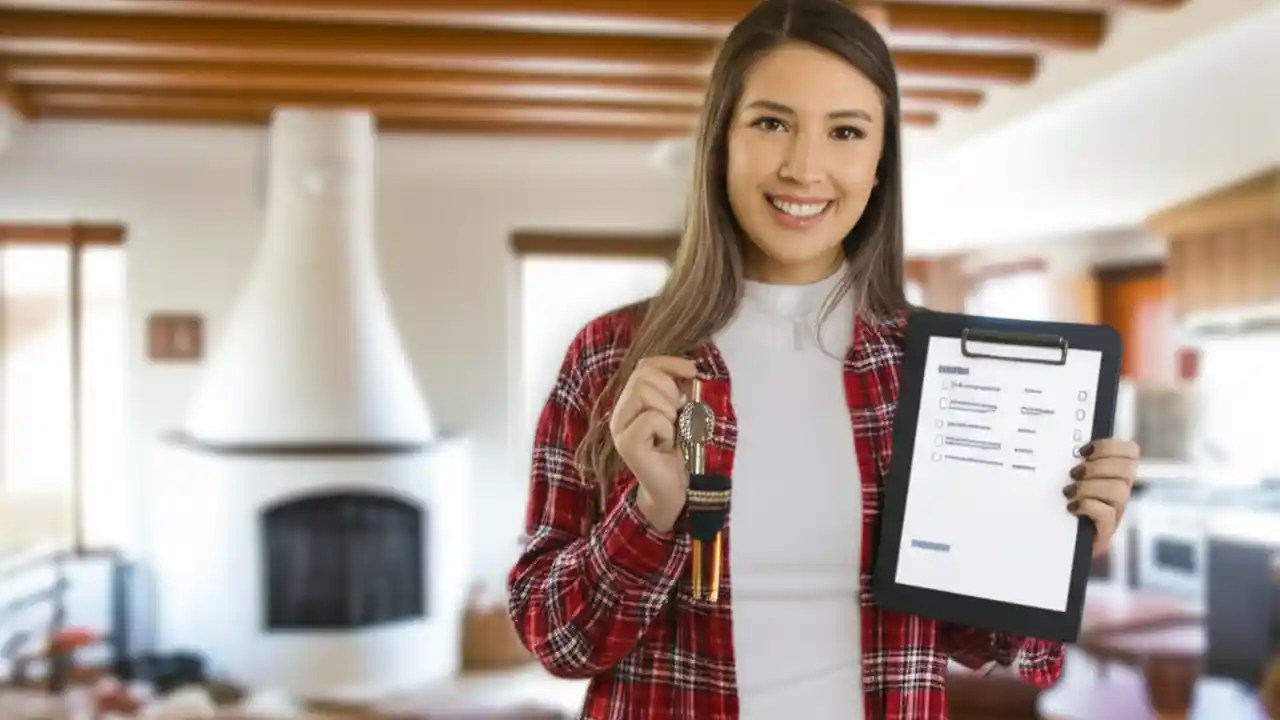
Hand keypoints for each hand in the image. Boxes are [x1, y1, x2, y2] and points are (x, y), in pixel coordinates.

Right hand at [609, 356, 698, 532]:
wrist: (676, 488)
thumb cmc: (681, 450)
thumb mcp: (682, 413)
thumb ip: (679, 390)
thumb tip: (689, 370)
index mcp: (632, 401)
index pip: (644, 366)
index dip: (669, 363)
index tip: (692, 371)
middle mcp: (620, 412)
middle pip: (643, 376)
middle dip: (670, 391)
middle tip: (678, 415)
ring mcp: (620, 428)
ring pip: (644, 393)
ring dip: (668, 411)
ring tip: (671, 431)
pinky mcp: (626, 443)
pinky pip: (651, 419)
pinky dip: (666, 429)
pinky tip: (665, 444)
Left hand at [1064, 438, 1139, 556]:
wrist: (1048, 543)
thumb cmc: (1054, 505)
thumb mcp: (1063, 478)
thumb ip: (1071, 461)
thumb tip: (1065, 443)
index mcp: (1111, 475)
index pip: (1130, 452)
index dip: (1109, 446)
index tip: (1083, 452)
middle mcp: (1118, 493)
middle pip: (1127, 468)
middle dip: (1098, 467)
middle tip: (1074, 473)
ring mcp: (1115, 515)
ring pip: (1119, 491)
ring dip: (1090, 487)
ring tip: (1069, 492)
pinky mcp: (1105, 534)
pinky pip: (1108, 514)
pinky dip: (1088, 506)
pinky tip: (1072, 508)